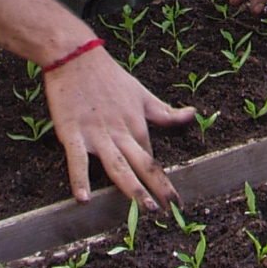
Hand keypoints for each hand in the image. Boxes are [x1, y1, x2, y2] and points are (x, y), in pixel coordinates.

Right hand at [43, 45, 195, 209]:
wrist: (75, 55)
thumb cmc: (108, 75)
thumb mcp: (141, 93)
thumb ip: (164, 111)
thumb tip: (193, 114)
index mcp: (135, 123)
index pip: (151, 158)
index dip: (163, 182)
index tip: (175, 203)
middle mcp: (120, 131)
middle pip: (142, 163)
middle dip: (157, 188)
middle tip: (171, 212)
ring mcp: (96, 133)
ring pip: (117, 165)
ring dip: (132, 188)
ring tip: (145, 208)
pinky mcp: (72, 132)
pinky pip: (77, 159)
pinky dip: (79, 179)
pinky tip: (83, 199)